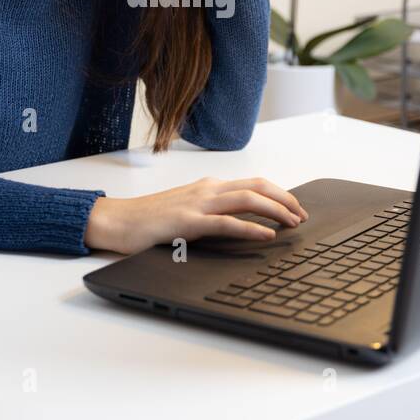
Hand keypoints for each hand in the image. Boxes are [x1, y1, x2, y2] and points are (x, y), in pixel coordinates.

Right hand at [85, 176, 308, 255]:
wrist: (117, 220)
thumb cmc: (149, 219)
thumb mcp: (187, 210)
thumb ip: (211, 212)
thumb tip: (239, 223)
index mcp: (208, 187)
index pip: (252, 183)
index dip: (279, 193)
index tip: (295, 208)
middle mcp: (207, 190)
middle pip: (257, 186)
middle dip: (285, 199)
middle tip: (302, 215)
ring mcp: (198, 204)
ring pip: (247, 199)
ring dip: (275, 210)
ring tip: (293, 223)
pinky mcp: (188, 222)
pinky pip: (226, 223)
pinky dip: (250, 228)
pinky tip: (266, 235)